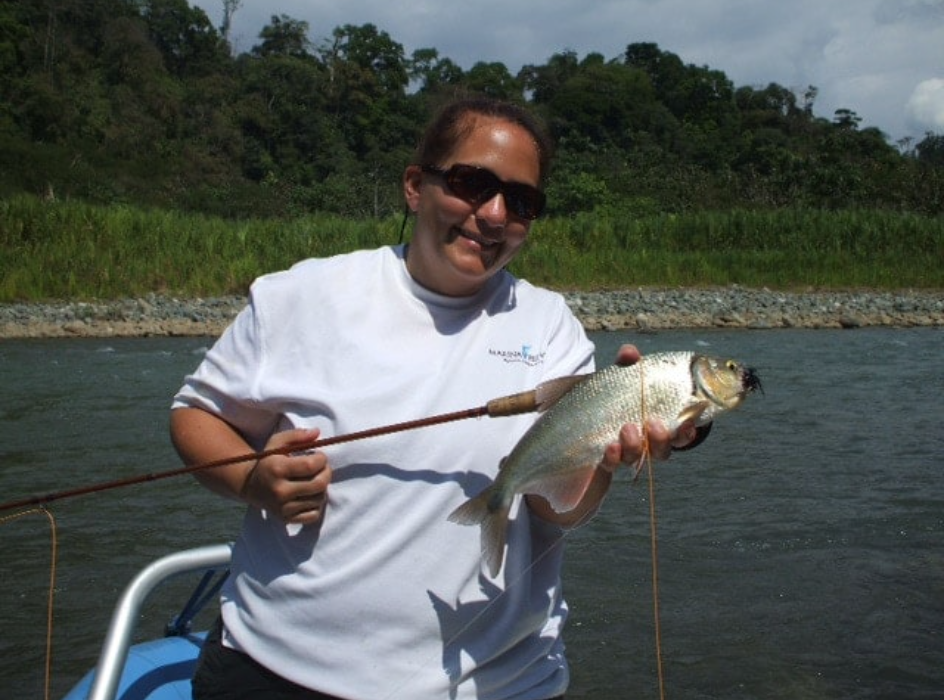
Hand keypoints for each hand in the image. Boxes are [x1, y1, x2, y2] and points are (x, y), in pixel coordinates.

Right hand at [240, 428, 331, 524]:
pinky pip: (314, 515)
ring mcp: (283, 508)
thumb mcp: (277, 442)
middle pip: (319, 484)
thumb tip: (317, 433)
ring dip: (321, 488)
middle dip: (326, 473)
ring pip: (319, 499)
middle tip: (322, 468)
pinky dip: (316, 505)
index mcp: (277, 469)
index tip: (319, 456)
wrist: (250, 486)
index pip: (312, 465)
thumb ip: (297, 435)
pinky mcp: (286, 519)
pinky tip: (309, 495)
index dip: (322, 459)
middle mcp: (279, 490)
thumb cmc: (268, 461)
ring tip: (313, 480)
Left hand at [600, 344, 697, 472]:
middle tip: (654, 423)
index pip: (677, 433)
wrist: (568, 424)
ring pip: (636, 458)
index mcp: (651, 425)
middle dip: (662, 439)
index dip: (686, 432)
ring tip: (628, 428)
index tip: (688, 422)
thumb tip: (630, 352)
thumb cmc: (599, 400)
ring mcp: (621, 454)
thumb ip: (624, 366)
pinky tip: (610, 447)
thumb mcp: (612, 380)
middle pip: (661, 450)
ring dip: (635, 445)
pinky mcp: (600, 462)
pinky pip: (611, 465)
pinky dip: (613, 457)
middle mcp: (640, 443)